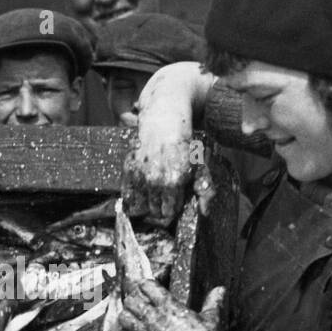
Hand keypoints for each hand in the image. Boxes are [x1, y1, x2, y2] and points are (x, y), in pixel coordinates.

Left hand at [118, 279, 218, 330]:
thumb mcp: (209, 319)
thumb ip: (212, 303)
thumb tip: (220, 290)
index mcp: (168, 305)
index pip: (146, 285)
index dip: (146, 287)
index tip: (148, 291)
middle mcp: (152, 316)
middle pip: (132, 299)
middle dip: (135, 301)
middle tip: (140, 306)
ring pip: (123, 316)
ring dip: (128, 316)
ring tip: (134, 320)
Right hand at [122, 62, 207, 227]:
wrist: (165, 118)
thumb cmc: (185, 143)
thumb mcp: (201, 165)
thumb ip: (204, 190)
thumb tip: (204, 212)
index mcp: (174, 179)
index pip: (169, 210)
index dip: (173, 210)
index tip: (174, 207)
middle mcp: (155, 178)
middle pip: (154, 209)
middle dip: (160, 210)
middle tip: (164, 205)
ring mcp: (141, 173)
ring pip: (140, 202)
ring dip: (146, 205)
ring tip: (153, 202)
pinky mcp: (129, 167)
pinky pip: (127, 191)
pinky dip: (130, 198)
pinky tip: (135, 200)